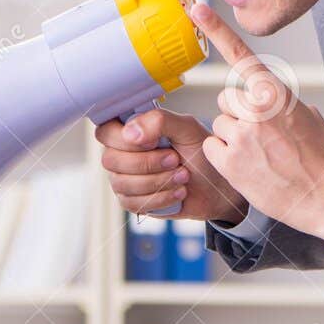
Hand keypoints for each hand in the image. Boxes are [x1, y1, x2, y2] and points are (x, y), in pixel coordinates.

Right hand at [93, 107, 248, 223]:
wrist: (217, 186)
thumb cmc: (201, 153)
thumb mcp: (187, 128)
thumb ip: (159, 121)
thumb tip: (130, 133)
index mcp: (131, 131)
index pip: (105, 131)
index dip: (124, 139)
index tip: (152, 142)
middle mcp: (122, 154)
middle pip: (110, 160)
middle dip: (147, 163)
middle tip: (175, 160)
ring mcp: (124, 179)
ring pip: (121, 183)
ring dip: (158, 182)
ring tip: (183, 176)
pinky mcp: (133, 201)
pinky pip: (132, 203)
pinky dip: (160, 198)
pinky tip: (179, 192)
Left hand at [192, 3, 323, 251]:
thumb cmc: (321, 159)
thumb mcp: (310, 119)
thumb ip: (286, 104)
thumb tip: (282, 105)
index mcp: (276, 92)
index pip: (241, 56)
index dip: (216, 30)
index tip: (196, 9)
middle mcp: (256, 108)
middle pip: (226, 99)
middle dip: (236, 115)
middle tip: (258, 137)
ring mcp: (240, 134)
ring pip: (218, 124)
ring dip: (230, 138)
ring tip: (256, 156)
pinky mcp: (229, 159)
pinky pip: (211, 147)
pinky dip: (223, 157)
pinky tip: (246, 167)